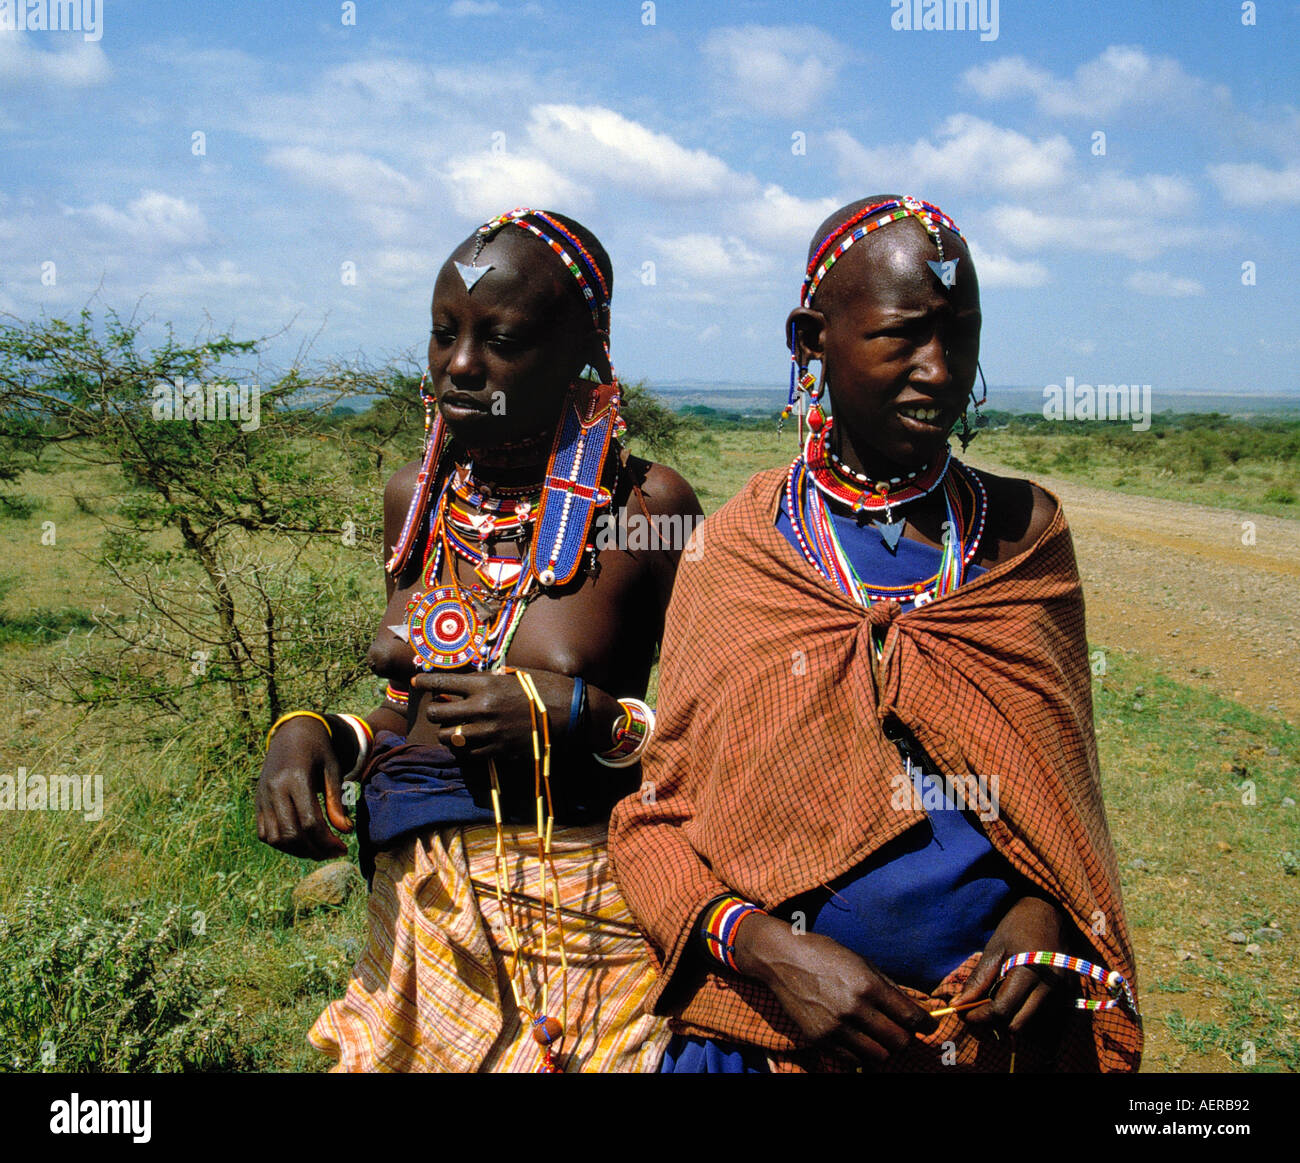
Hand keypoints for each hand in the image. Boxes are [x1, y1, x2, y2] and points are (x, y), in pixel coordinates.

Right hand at [255, 715, 352, 859]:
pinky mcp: (257, 802)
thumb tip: (345, 831)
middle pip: (291, 834)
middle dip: (314, 850)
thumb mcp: (333, 769)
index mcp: (296, 778)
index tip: (343, 847)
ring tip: (319, 850)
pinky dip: (281, 844)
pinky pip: (264, 833)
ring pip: (274, 838)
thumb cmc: (319, 751)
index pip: (310, 822)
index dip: (327, 841)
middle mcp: (274, 789)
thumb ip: (336, 800)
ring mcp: (262, 797)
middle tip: (333, 853)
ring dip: (298, 851)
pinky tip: (301, 842)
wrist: (292, 733)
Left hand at [411, 668, 576, 760]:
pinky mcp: (496, 750)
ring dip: (446, 731)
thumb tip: (465, 683)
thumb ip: (487, 679)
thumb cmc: (544, 687)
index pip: (442, 683)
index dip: (425, 682)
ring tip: (453, 725)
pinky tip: (468, 739)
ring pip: (447, 736)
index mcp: (485, 684)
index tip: (416, 682)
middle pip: (436, 713)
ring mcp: (487, 732)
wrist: (568, 712)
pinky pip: (466, 752)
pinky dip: (462, 746)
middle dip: (434, 710)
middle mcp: (482, 708)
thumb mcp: (513, 675)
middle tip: (440, 707)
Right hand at [732, 913, 936, 1066]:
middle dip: (904, 1038)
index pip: (911, 1017)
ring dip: (883, 1048)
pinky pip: (853, 1060)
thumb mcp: (862, 962)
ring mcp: (835, 1026)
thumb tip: (915, 1010)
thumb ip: (889, 988)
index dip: (926, 1025)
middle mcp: (854, 1008)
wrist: (782, 958)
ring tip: (877, 1036)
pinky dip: (861, 1053)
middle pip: (899, 1042)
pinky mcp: (820, 1038)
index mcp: (868, 985)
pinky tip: (857, 1038)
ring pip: (878, 1056)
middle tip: (900, 1030)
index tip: (928, 1026)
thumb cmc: (826, 954)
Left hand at [954, 894, 1070, 1035]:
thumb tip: (959, 1004)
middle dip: (994, 1023)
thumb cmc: (1018, 925)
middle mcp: (1051, 987)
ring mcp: (1064, 993)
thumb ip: (979, 979)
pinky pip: (1044, 1018)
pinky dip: (1027, 1014)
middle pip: (1018, 1025)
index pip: (1002, 1010)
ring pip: (1032, 1025)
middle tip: (978, 1010)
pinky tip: (1016, 999)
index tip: (963, 1013)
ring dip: (1011, 1020)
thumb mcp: (994, 948)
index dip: (979, 1016)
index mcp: (1030, 972)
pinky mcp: (1071, 994)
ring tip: (997, 1001)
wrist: (1050, 910)